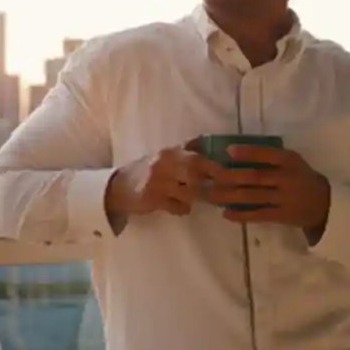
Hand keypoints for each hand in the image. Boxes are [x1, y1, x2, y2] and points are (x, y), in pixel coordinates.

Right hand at [105, 140, 222, 218]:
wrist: (119, 187)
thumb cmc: (150, 170)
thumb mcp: (168, 156)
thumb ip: (188, 150)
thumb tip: (211, 141)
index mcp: (171, 152)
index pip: (198, 157)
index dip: (215, 167)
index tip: (229, 176)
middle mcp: (164, 164)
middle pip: (194, 172)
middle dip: (209, 183)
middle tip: (218, 192)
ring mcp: (157, 181)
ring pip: (187, 191)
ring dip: (196, 197)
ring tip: (198, 199)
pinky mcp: (151, 198)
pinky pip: (176, 206)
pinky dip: (182, 208)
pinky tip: (180, 206)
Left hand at [204, 145, 330, 229]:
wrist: (325, 203)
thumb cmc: (300, 177)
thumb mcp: (291, 161)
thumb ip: (268, 156)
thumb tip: (232, 152)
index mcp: (288, 160)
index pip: (266, 154)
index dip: (248, 152)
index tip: (228, 151)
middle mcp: (286, 178)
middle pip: (254, 176)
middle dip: (229, 176)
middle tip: (210, 177)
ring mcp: (284, 198)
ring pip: (253, 196)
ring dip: (230, 196)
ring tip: (211, 195)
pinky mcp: (282, 216)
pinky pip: (259, 215)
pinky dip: (242, 215)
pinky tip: (226, 213)